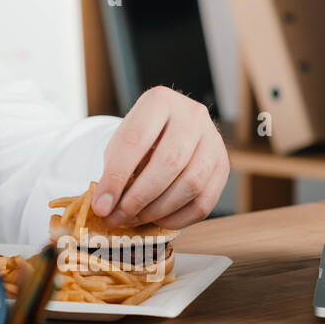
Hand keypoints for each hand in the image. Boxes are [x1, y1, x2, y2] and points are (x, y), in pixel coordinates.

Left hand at [92, 87, 229, 230]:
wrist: (170, 129)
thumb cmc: (140, 138)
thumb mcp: (121, 143)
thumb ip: (113, 170)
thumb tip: (105, 207)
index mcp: (159, 101)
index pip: (136, 141)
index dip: (116, 177)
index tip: (101, 206)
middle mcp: (192, 116)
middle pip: (169, 162)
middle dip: (139, 197)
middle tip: (118, 217)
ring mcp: (213, 140)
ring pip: (191, 183)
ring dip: (159, 210)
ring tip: (134, 220)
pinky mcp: (223, 165)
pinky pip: (205, 201)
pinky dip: (179, 218)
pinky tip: (158, 222)